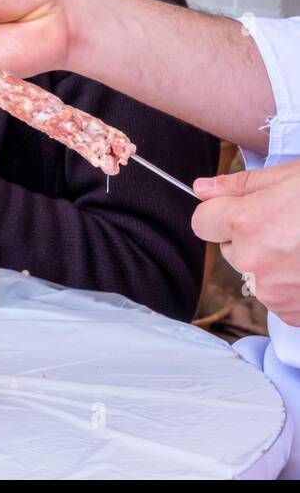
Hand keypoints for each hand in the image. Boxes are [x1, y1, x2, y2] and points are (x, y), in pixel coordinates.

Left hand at [192, 161, 299, 324]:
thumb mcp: (290, 177)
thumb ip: (240, 186)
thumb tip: (202, 189)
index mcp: (247, 223)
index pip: (202, 222)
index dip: (222, 213)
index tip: (242, 209)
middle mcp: (256, 262)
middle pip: (230, 250)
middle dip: (250, 238)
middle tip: (289, 225)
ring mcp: (277, 293)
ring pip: (255, 275)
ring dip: (272, 264)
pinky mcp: (296, 314)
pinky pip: (279, 298)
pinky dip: (294, 286)